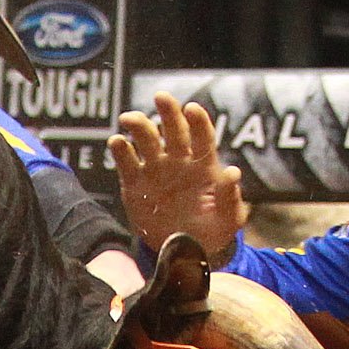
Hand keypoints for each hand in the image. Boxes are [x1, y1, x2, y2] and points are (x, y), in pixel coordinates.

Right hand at [111, 95, 243, 265]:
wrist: (184, 251)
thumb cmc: (213, 231)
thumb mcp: (228, 218)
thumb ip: (229, 197)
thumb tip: (232, 173)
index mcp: (203, 164)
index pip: (201, 136)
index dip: (197, 121)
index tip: (191, 109)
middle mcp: (178, 160)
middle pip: (173, 129)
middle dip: (168, 111)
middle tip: (161, 97)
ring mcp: (155, 170)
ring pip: (146, 139)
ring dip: (139, 125)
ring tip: (128, 119)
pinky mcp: (135, 184)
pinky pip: (126, 163)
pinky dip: (120, 150)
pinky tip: (116, 142)